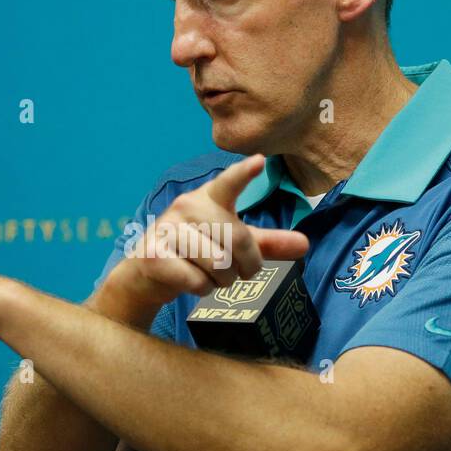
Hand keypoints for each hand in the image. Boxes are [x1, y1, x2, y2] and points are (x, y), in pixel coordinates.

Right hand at [101, 154, 308, 311]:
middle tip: (238, 273)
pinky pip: (196, 281)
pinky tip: (190, 281)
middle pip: (237, 240)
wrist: (146, 273)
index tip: (259, 161)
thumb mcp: (231, 245)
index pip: (229, 183)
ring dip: (222, 280)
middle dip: (246, 266)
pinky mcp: (154, 254)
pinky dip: (201, 289)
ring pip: (218, 264)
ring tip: (211, 276)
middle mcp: (186, 206)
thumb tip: (305, 244)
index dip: (244, 174)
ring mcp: (167, 229)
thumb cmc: (194, 253)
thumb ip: (266, 244)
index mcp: (208, 198)